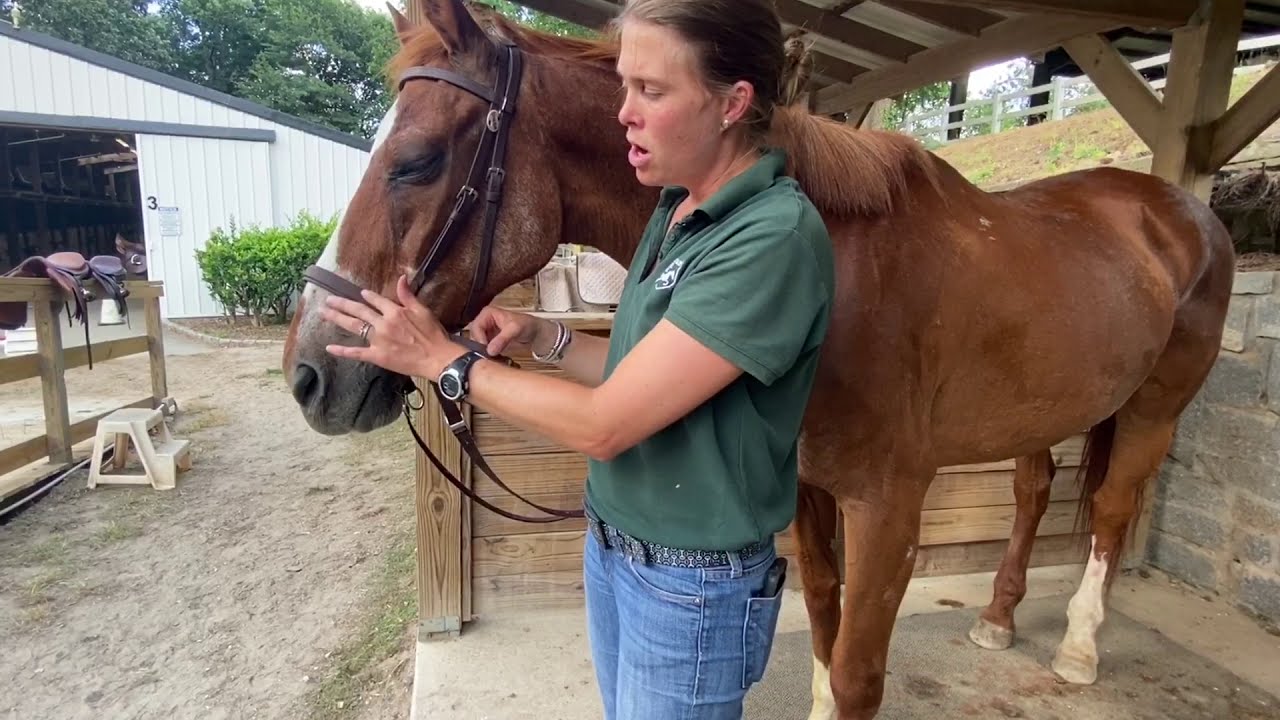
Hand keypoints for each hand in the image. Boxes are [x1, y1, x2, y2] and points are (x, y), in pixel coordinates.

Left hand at [320, 274, 465, 378]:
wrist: (438, 358)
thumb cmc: (434, 335)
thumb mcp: (423, 311)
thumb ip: (408, 295)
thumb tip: (402, 277)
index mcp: (395, 311)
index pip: (377, 300)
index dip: (367, 296)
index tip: (360, 294)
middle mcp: (383, 323)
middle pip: (359, 311)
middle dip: (342, 304)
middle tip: (328, 300)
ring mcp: (379, 340)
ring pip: (354, 326)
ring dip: (338, 318)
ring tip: (324, 313)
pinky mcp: (378, 356)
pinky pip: (356, 353)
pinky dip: (342, 350)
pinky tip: (329, 347)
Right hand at [469, 305, 555, 356]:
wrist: (535, 333)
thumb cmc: (527, 325)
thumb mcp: (515, 329)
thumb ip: (503, 339)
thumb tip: (490, 350)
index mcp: (487, 313)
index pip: (476, 327)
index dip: (479, 339)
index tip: (485, 350)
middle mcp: (484, 322)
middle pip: (474, 336)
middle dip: (480, 346)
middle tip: (487, 356)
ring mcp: (486, 332)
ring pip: (477, 344)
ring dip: (483, 352)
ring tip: (491, 358)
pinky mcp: (489, 342)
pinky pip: (483, 350)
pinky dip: (487, 355)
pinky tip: (493, 359)